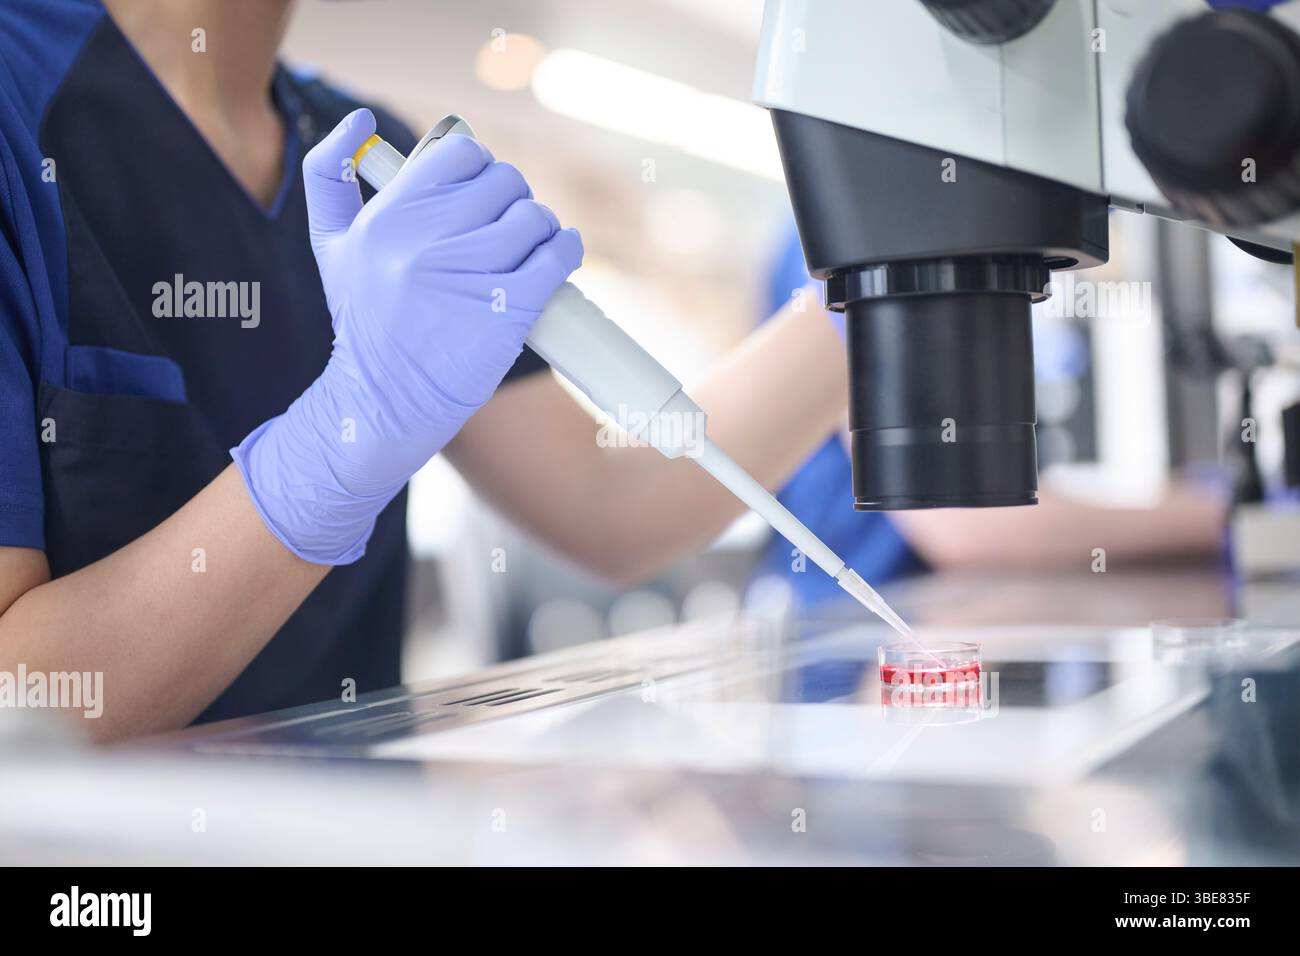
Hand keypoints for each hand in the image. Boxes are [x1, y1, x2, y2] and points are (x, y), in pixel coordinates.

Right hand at [233, 109, 582, 562]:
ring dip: (540, 227)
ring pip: (533, 218)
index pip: (459, 153)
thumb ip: (329, 175)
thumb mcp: (331, 247)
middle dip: (510, 199)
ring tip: (528, 248)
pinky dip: (566, 249)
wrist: (382, 405)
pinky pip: (556, 258)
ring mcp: (469, 279)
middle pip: (503, 182)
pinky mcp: (506, 314)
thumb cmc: (364, 323)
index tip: (476, 194)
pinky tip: (559, 253)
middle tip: (503, 225)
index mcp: (386, 219)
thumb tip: (359, 119)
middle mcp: (425, 245)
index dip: (477, 167)